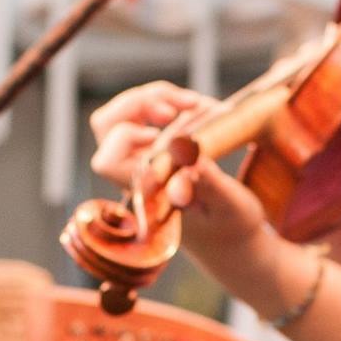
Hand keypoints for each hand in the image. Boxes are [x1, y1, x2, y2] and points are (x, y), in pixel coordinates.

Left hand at [88, 80, 269, 257]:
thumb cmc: (233, 227)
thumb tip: (191, 154)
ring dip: (157, 99)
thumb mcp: (232, 206)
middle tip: (177, 107)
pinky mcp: (159, 153)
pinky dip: (170, 104)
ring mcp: (146, 163)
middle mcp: (138, 178)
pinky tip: (196, 108)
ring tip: (193, 102)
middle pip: (107, 126)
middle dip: (140, 103)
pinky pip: (147, 116)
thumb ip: (210, 184)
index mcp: (146, 196)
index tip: (161, 133)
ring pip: (126, 116)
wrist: (233, 240)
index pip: (107, 161)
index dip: (126, 136)